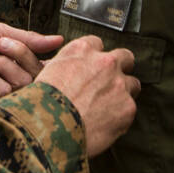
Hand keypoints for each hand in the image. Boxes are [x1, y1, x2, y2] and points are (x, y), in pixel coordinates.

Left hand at [0, 23, 62, 108]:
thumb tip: (60, 40)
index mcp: (21, 65)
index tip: (26, 48)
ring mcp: (4, 95)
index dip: (40, 59)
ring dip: (0, 67)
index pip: (45, 68)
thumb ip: (32, 40)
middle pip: (36, 76)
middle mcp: (16, 81)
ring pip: (21, 85)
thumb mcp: (4, 33)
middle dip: (17, 56)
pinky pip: (5, 94)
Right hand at [37, 35, 139, 157]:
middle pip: (124, 57)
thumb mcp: (47, 73)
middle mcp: (104, 62)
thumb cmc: (41, 104)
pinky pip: (130, 109)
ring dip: (123, 93)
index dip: (94, 58)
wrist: (50, 129)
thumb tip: (69, 73)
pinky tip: (106, 125)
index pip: (97, 44)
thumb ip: (65, 67)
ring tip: (108, 108)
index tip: (92, 68)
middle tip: (110, 84)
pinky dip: (121, 117)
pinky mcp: (128, 107)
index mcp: (81, 50)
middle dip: (120, 68)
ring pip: (132, 84)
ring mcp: (119, 84)